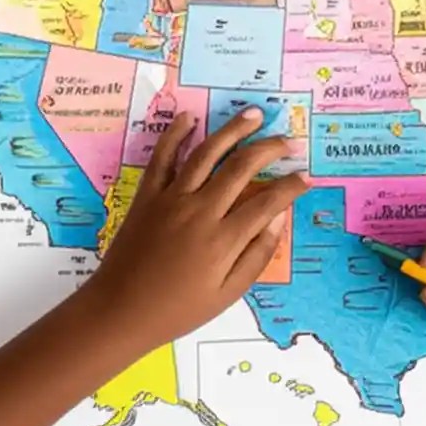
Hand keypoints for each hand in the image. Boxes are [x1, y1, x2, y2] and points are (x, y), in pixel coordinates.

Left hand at [85, 107, 309, 349]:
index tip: (306, 177)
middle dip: (269, 149)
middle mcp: (200, 210)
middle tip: (287, 141)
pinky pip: (163, 157)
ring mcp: (171, 198)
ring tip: (254, 115)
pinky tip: (190, 118)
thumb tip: (278, 218)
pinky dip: (175, 134)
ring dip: (233, 130)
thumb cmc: (178, 309)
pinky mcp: (148, 195)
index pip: (268, 201)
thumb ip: (257, 255)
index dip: (292, 186)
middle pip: (242, 167)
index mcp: (223, 239)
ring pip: (208, 153)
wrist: (119, 310)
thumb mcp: (227, 294)